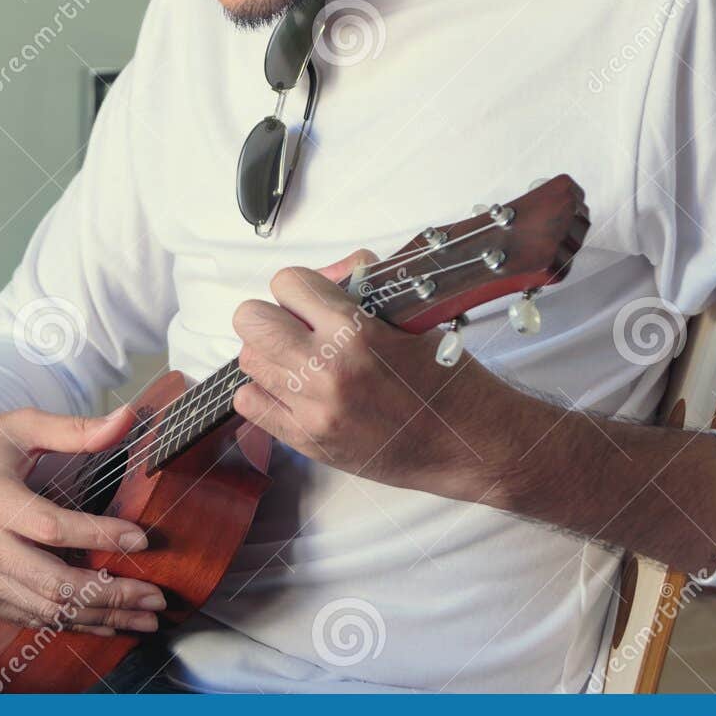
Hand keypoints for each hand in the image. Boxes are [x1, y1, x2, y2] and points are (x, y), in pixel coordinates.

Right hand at [0, 405, 167, 634]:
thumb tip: (127, 419)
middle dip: (111, 593)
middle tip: (154, 595)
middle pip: (53, 583)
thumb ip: (75, 429)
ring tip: (142, 616)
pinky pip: (28, 617)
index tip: (140, 540)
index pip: (52, 528)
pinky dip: (70, 623)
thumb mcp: (21, 427)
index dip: (99, 536)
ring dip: (99, 616)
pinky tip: (105, 622)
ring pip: (45, 609)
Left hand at [231, 250, 516, 501]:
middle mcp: (327, 368)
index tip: (313, 300)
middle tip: (296, 327)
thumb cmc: (445, 378)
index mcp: (355, 330)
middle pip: (251, 319)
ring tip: (300, 362)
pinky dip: (263, 393)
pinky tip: (292, 392)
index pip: (288, 282)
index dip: (300, 287)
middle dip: (272, 315)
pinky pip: (249, 403)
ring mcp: (312, 408)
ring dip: (270, 354)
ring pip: (249, 359)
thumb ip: (362, 285)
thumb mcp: (411, 316)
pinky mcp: (307, 440)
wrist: (467, 443)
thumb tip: (326, 273)